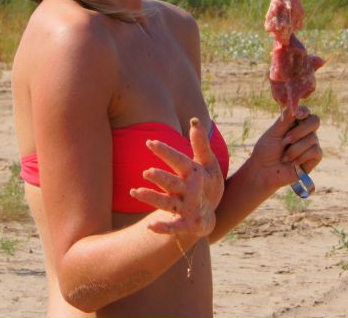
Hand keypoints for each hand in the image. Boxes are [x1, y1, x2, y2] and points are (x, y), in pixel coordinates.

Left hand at [129, 118, 224, 237]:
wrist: (212, 212)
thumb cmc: (206, 182)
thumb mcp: (207, 163)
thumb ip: (200, 143)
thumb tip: (194, 119)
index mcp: (196, 174)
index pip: (180, 161)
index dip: (166, 152)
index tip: (149, 142)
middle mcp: (192, 191)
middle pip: (174, 183)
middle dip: (161, 178)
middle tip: (146, 171)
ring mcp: (189, 208)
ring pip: (168, 203)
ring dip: (153, 199)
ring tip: (135, 192)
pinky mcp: (188, 224)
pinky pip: (175, 227)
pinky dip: (164, 228)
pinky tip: (150, 226)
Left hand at [251, 105, 321, 188]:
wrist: (264, 171)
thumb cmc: (266, 150)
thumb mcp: (274, 132)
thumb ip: (285, 120)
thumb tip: (296, 107)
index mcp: (294, 122)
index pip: (305, 111)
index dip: (304, 111)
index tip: (297, 115)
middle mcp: (305, 131)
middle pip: (315, 120)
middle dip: (299, 131)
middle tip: (285, 140)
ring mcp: (311, 144)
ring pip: (313, 138)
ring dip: (295, 149)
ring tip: (284, 157)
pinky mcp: (314, 158)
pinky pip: (315, 151)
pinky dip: (301, 156)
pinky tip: (292, 163)